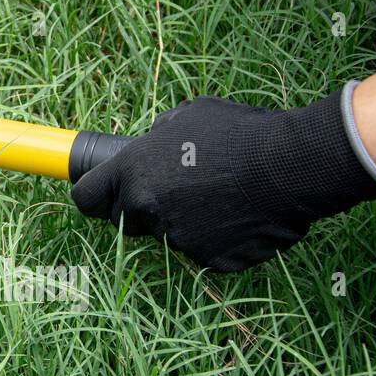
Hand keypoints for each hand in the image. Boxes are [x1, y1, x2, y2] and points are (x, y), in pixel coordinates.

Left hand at [71, 90, 375, 271]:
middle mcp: (145, 207)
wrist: (291, 165)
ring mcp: (176, 237)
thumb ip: (157, 134)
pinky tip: (238, 215)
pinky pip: (203, 251)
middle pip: (124, 221)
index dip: (92, 196)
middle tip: (171, 191)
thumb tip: (150, 141)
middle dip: (138, 209)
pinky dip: (215, 239)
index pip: (85, 197)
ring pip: (166, 236)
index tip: (101, 196)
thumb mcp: (187, 115)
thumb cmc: (240, 132)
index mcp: (131, 170)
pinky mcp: (208, 259)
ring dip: (182, 222)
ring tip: (218, 196)